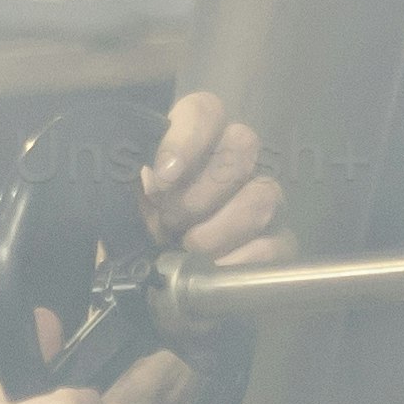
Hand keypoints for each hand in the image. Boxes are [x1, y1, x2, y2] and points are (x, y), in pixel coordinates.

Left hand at [137, 91, 288, 280]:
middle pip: (243, 143)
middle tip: (171, 220)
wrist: (158, 292)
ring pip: (263, 194)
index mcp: (195, 145)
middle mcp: (236, 164)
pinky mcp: (280, 242)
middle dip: (201, 189)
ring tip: (190, 248)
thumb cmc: (141, 239)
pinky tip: (215, 269)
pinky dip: (241, 259)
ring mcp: (263, 201)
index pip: (205, 111)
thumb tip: (142, 175)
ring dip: (220, 227)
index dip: (188, 139)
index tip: (164, 177)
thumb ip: (129, 186)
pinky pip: (276, 243)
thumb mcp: (124, 209)